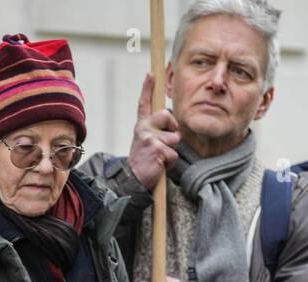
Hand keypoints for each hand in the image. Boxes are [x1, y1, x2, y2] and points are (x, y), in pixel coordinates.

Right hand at [128, 74, 180, 191]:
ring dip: (171, 152)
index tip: (151, 74)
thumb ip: (156, 133)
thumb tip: (174, 129)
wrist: (132, 181)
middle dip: (172, 129)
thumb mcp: (145, 144)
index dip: (147, 88)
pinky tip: (159, 166)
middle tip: (162, 144)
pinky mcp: (157, 149)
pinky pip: (174, 154)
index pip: (144, 104)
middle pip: (168, 117)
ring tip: (158, 159)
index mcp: (141, 127)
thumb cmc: (143, 163)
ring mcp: (150, 138)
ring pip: (175, 139)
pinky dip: (170, 163)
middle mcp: (143, 129)